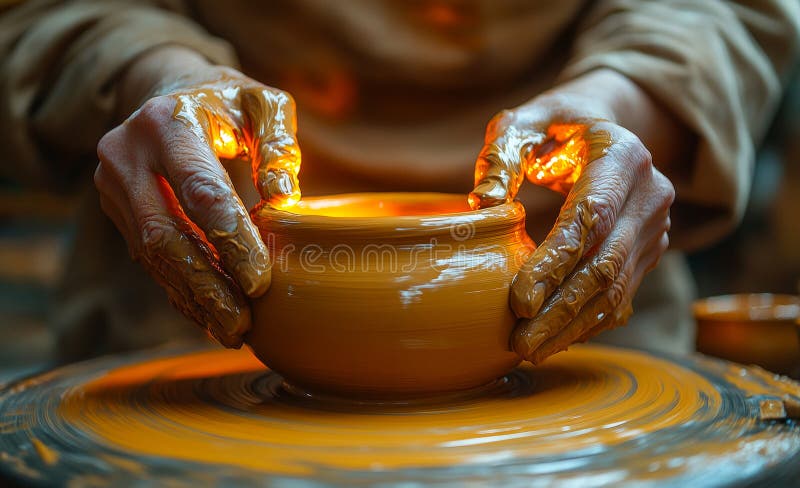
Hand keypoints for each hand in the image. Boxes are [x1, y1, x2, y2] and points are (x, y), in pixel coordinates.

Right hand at [94, 48, 301, 346]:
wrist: (167, 92)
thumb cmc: (227, 101)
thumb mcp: (263, 104)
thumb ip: (279, 145)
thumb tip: (283, 200)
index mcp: (167, 122)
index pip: (200, 191)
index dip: (231, 240)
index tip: (260, 281)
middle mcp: (127, 155)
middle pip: (166, 233)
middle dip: (207, 283)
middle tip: (243, 322)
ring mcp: (114, 186)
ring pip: (152, 255)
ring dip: (193, 297)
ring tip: (232, 330)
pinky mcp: (117, 211)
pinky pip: (147, 259)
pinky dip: (179, 291)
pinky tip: (209, 317)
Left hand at [470, 73, 675, 363]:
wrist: (603, 129)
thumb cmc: (554, 126)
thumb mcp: (522, 123)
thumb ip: (501, 155)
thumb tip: (484, 204)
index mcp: (622, 155)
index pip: (589, 218)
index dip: (554, 263)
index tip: (519, 301)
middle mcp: (651, 194)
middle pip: (605, 265)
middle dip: (561, 310)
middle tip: (520, 342)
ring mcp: (655, 226)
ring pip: (617, 289)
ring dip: (574, 326)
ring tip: (531, 350)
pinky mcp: (649, 250)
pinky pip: (622, 295)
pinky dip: (589, 322)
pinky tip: (557, 340)